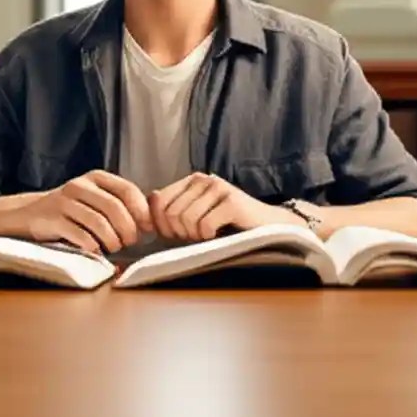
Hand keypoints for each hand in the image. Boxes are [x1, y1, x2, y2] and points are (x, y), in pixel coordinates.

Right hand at [19, 170, 153, 253]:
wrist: (29, 214)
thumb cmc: (71, 211)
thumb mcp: (94, 200)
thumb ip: (119, 204)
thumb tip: (151, 221)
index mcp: (95, 178)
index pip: (127, 189)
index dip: (141, 210)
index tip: (148, 228)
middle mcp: (79, 185)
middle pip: (114, 207)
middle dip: (128, 229)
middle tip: (130, 242)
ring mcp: (64, 201)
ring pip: (98, 223)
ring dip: (112, 240)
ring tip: (113, 247)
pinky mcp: (52, 219)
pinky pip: (80, 236)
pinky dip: (93, 247)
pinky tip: (95, 250)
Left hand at [149, 172, 301, 242]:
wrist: (268, 227)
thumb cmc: (228, 226)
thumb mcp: (195, 217)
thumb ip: (171, 210)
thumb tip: (148, 205)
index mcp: (191, 180)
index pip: (157, 201)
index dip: (162, 225)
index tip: (176, 236)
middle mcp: (203, 179)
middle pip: (170, 213)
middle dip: (179, 233)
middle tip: (196, 237)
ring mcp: (218, 188)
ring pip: (185, 220)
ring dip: (195, 236)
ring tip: (209, 235)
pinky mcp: (232, 202)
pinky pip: (204, 226)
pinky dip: (209, 237)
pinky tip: (220, 234)